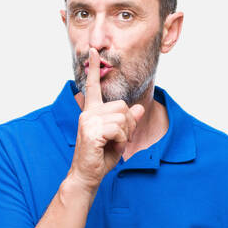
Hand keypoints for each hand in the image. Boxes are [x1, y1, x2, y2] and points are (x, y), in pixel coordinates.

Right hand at [69, 47, 145, 189]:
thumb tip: (139, 108)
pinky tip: (110, 146)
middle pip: (122, 107)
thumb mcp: (120, 137)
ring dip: (124, 134)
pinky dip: (120, 140)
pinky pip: (118, 129)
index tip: (94, 52)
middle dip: (128, 125)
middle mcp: (88, 112)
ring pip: (122, 118)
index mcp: (92, 111)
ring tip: (113, 143)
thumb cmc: (101, 157)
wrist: (88, 174)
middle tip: (118, 139)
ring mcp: (88, 120)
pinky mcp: (91, 131)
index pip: (93, 86)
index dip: (94, 69)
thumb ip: (129, 122)